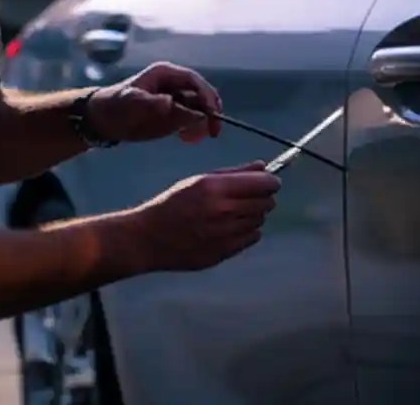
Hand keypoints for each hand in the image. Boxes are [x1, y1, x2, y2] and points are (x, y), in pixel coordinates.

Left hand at [88, 61, 223, 142]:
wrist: (102, 120)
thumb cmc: (114, 105)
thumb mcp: (130, 103)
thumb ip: (152, 104)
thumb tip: (171, 103)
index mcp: (166, 74)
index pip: (194, 81)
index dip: (206, 96)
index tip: (211, 114)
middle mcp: (174, 85)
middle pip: (201, 95)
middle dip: (210, 111)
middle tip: (213, 131)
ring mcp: (175, 100)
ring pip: (199, 109)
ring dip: (203, 123)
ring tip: (192, 139)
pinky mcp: (173, 114)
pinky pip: (191, 120)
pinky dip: (194, 129)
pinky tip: (186, 139)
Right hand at [127, 161, 279, 271]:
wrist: (148, 238)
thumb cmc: (172, 204)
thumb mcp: (198, 180)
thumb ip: (234, 174)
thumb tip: (263, 167)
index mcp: (214, 188)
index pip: (264, 184)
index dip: (271, 181)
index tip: (269, 182)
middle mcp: (222, 211)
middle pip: (266, 203)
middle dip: (263, 197)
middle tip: (250, 196)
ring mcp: (224, 235)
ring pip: (260, 220)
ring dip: (254, 214)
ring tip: (233, 212)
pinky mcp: (224, 253)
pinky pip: (252, 237)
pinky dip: (248, 231)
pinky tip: (230, 227)